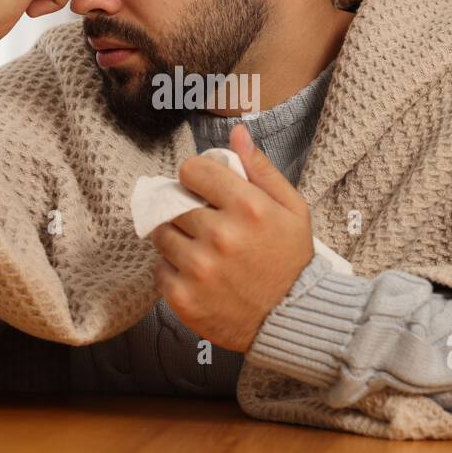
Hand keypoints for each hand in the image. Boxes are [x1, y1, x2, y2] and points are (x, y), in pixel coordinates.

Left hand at [150, 123, 314, 352]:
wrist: (292, 320)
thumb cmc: (292, 260)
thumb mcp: (292, 208)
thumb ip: (261, 168)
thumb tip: (236, 131)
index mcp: (248, 207)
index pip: (191, 170)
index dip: (197, 178)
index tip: (205, 191)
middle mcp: (221, 236)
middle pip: (173, 203)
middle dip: (186, 209)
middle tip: (206, 225)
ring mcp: (199, 269)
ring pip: (162, 235)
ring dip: (176, 238)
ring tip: (201, 250)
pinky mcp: (183, 298)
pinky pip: (159, 270)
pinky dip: (173, 271)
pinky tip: (198, 275)